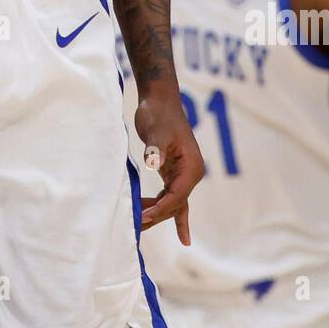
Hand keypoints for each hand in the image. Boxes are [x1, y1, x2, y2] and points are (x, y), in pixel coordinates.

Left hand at [134, 94, 203, 244]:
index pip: (177, 197)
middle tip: (136, 227)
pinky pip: (169, 195)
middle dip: (157, 216)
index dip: (159, 209)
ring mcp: (183, 173)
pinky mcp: (172, 170)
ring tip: (139, 226)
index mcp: (192, 167)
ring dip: (157, 213)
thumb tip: (153, 163)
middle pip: (175, 204)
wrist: (159, 99)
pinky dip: (162, 207)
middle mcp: (191, 173)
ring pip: (172, 202)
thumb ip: (155, 149)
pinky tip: (159, 221)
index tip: (142, 217)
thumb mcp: (156, 131)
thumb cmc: (158, 114)